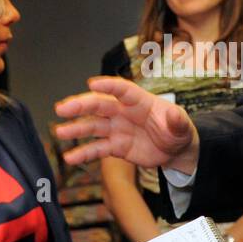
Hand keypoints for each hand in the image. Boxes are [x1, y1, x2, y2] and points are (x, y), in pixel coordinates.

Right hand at [54, 77, 198, 172]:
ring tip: (60, 132)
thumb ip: (177, 121)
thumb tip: (175, 115)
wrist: (176, 151)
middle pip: (99, 105)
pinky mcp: (115, 147)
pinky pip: (97, 149)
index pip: (122, 90)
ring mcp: (117, 129)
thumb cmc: (177, 130)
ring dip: (76, 129)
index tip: (91, 83)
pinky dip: (84, 153)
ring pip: (93, 126)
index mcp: (140, 101)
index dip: (107, 86)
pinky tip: (70, 158)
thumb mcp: (182, 126)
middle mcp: (124, 112)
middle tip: (62, 108)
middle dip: (80, 105)